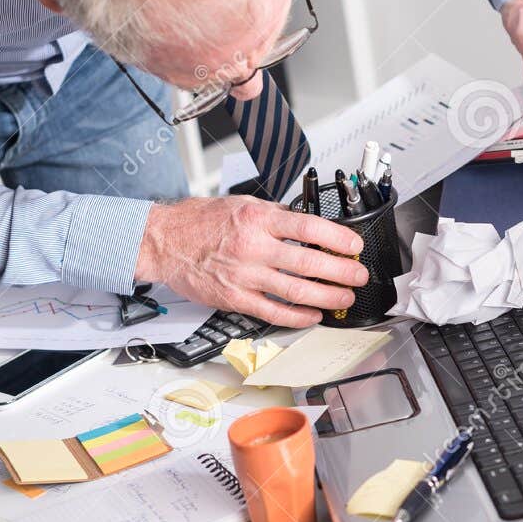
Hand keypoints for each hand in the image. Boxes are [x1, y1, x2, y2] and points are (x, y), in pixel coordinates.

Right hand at [135, 197, 368, 326]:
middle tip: (357, 275)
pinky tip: (313, 315)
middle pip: (309, 263)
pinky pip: (273, 312)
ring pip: (296, 290)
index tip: (354, 246)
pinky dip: (298, 316)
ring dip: (327, 297)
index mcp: (258, 220)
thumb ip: (275, 215)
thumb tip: (308, 224)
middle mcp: (253, 247)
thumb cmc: (200, 222)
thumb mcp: (243, 204)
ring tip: (343, 298)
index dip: (338, 239)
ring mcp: (245, 276)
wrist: (165, 241)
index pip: (309, 228)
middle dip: (341, 272)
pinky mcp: (236, 298)